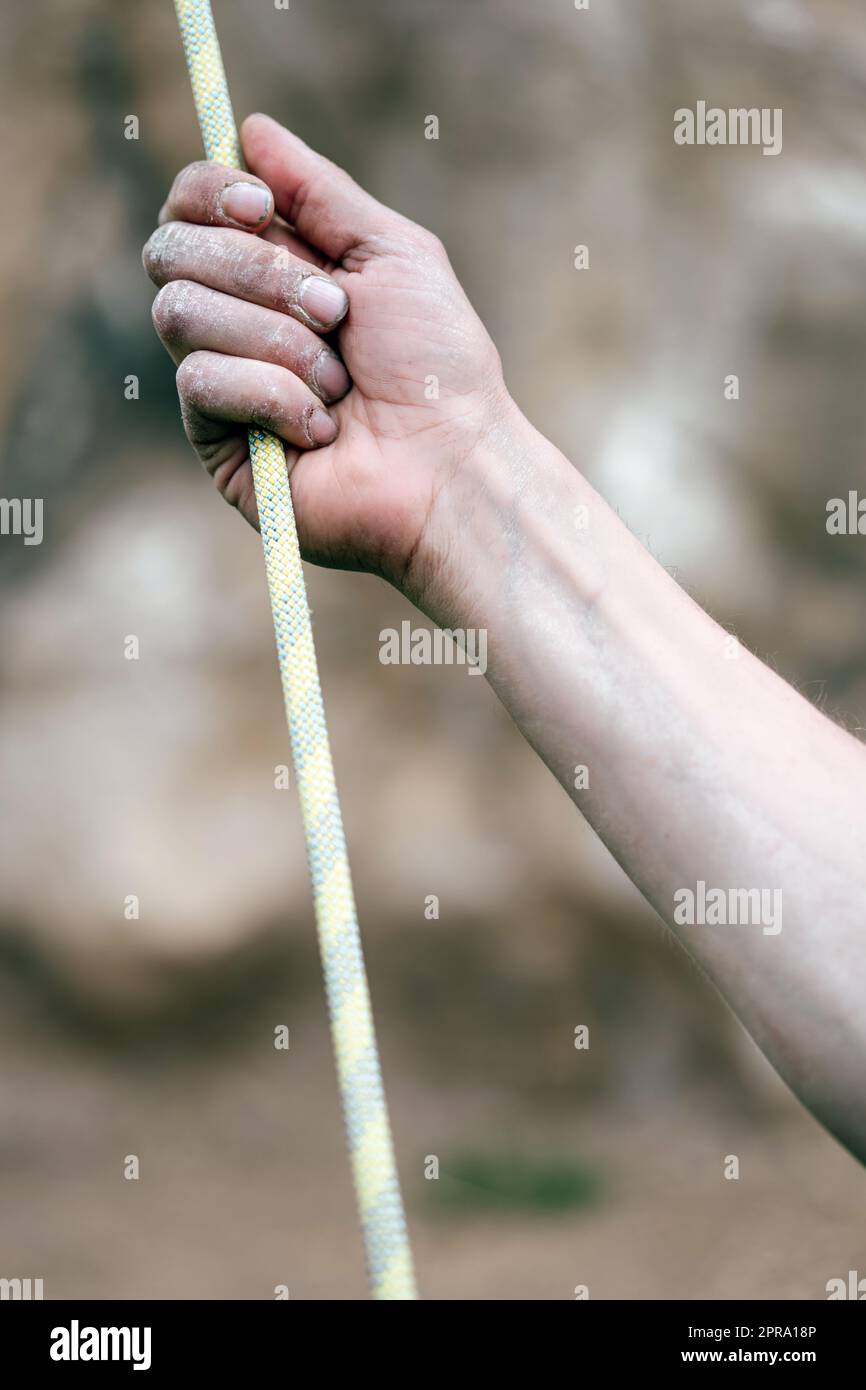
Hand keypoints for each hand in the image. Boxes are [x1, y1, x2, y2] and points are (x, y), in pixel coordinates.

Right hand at [143, 112, 513, 602]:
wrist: (450, 466)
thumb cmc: (436, 366)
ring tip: (340, 381)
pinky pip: (201, 381)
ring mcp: (221, 384)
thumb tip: (249, 130)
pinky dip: (273, 395)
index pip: (190, 209)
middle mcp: (237, 321)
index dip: (207, 192)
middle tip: (336, 312)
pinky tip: (321, 428)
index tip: (260, 206)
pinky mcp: (216, 443)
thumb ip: (320, 191)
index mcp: (273, 272)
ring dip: (277, 340)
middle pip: (170, 251)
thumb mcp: (392, 253)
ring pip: (178, 313)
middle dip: (259, 273)